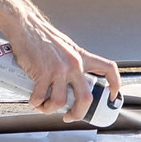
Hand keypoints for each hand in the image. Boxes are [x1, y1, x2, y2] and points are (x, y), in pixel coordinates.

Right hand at [0, 0, 122, 123]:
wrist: (25, 25)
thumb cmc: (42, 36)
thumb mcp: (65, 48)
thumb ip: (72, 62)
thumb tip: (71, 82)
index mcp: (81, 57)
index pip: (108, 69)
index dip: (115, 84)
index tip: (112, 97)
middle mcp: (73, 64)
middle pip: (85, 98)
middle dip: (78, 114)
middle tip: (70, 117)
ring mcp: (58, 69)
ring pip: (60, 101)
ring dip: (50, 109)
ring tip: (44, 106)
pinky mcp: (42, 72)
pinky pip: (40, 97)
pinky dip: (36, 103)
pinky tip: (34, 100)